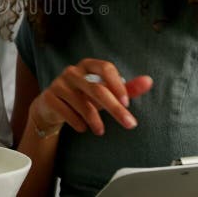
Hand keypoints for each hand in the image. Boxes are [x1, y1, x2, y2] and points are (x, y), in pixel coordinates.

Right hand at [30, 58, 152, 135]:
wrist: (51, 107)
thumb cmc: (82, 97)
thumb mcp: (104, 92)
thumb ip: (126, 88)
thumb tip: (149, 81)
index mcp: (87, 65)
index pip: (105, 67)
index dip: (118, 84)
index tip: (127, 103)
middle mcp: (72, 72)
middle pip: (96, 88)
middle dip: (115, 108)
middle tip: (129, 124)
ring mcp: (58, 84)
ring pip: (82, 103)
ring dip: (95, 120)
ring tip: (101, 131)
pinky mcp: (48, 97)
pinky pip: (67, 112)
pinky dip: (78, 123)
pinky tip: (83, 128)